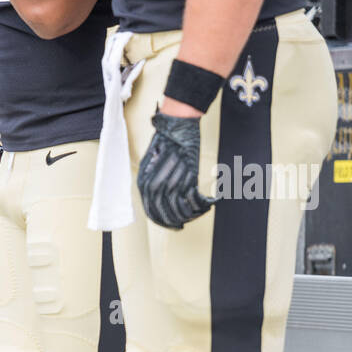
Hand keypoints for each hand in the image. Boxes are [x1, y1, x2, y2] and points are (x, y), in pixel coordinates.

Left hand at [137, 112, 214, 229]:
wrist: (176, 125)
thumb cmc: (164, 144)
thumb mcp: (150, 165)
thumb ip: (151, 182)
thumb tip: (157, 203)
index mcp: (143, 182)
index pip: (151, 211)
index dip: (162, 221)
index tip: (172, 226)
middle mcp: (155, 182)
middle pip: (164, 212)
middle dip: (174, 222)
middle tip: (182, 226)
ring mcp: (171, 179)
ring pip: (178, 208)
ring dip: (189, 215)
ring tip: (197, 214)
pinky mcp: (188, 173)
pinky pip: (193, 198)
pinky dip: (201, 204)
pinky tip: (209, 203)